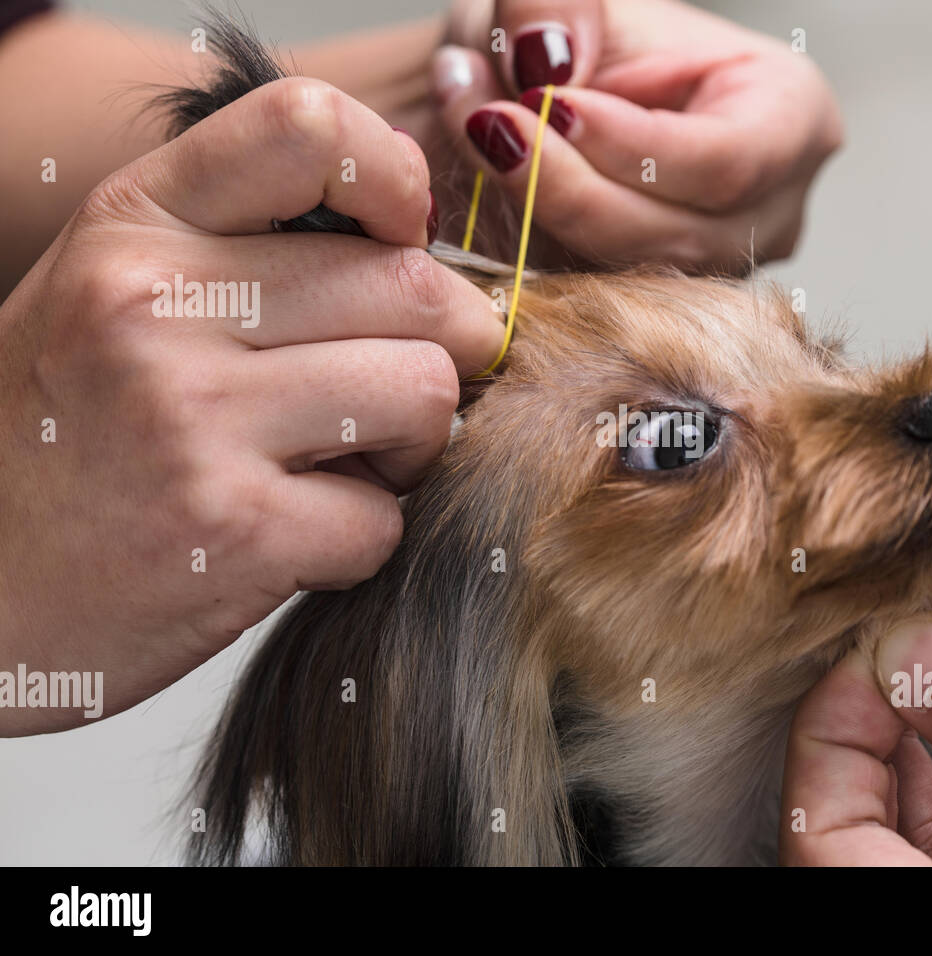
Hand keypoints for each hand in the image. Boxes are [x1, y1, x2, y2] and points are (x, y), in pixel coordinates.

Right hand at [0, 78, 501, 734]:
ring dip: (412, 443)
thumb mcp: (110, 298)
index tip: (406, 237)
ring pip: (423, 393)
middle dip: (439, 348)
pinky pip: (384, 518)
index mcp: (132, 227)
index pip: (309, 129)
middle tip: (393, 393)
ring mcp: (190, 418)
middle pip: (411, 286)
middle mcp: (154, 304)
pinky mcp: (231, 531)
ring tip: (344, 465)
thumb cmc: (58, 443)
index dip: (397, 180)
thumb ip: (242, 251)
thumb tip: (414, 237)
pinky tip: (296, 539)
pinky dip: (361, 538)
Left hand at [432, 0, 843, 271]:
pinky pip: (596, 299)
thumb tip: (547, 62)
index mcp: (792, 117)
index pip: (727, 159)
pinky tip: (481, 183)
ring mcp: (719, 268)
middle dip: (568, 184)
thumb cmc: (584, 38)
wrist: (549, 88)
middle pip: (678, 235)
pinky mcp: (661, 304)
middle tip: (483, 122)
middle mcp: (770, 211)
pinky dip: (531, 246)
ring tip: (472, 128)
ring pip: (629, 276)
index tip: (545, 104)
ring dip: (536, 211)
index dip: (632, 145)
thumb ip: (556, 3)